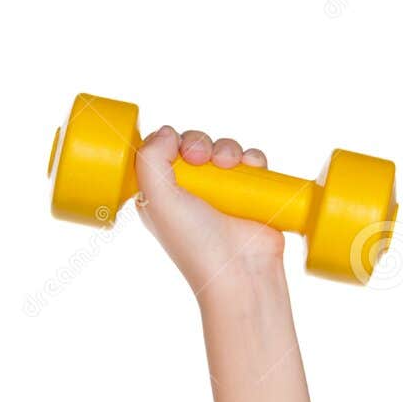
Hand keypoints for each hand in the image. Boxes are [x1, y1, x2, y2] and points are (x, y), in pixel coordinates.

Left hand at [134, 127, 284, 295]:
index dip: (168, 143)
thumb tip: (167, 132)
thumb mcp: (157, 199)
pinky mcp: (249, 195)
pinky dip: (252, 159)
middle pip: (192, 145)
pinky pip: (251, 161)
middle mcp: (189, 194)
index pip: (160, 153)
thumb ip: (150, 159)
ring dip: (228, 149)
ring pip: (222, 150)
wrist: (240, 269)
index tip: (177, 153)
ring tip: (231, 165)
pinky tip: (251, 169)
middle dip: (199, 143)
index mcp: (160, 197)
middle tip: (203, 158)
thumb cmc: (196, 242)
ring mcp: (220, 194)